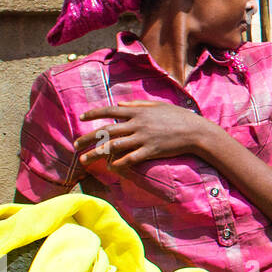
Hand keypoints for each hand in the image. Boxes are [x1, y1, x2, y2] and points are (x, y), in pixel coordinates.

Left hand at [76, 101, 213, 170]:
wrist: (196, 132)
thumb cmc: (179, 117)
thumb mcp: (159, 105)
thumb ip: (137, 104)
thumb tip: (119, 105)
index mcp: (139, 112)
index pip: (111, 111)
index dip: (94, 113)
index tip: (82, 117)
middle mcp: (138, 124)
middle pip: (106, 131)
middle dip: (88, 138)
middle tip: (75, 144)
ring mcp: (143, 138)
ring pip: (113, 146)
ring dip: (96, 153)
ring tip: (84, 159)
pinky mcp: (150, 151)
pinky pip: (130, 158)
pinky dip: (118, 163)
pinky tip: (110, 167)